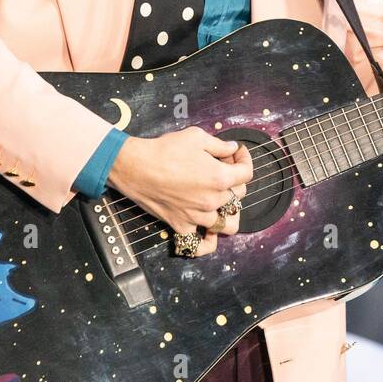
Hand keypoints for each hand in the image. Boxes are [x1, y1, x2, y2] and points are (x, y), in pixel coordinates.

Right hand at [107, 127, 251, 256]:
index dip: (244, 159)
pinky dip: (206, 241)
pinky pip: (199, 244)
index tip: (236, 153)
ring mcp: (198, 216)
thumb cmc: (164, 150)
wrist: (136, 167)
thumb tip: (233, 148)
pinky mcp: (181, 226)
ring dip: (227, 211)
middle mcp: (213, 200)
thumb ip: (220, 145)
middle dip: (234, 179)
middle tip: (221, 168)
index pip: (247, 173)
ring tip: (220, 201)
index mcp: (220, 177)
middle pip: (238, 195)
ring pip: (227, 223)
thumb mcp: (196, 137)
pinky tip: (207, 232)